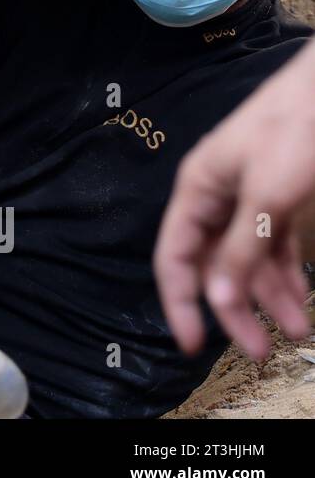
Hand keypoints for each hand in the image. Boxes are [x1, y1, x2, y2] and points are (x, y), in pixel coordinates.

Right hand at [155, 41, 314, 361]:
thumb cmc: (296, 128)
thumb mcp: (268, 194)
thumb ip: (241, 248)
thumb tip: (218, 299)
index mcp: (198, 190)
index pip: (175, 257)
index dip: (180, 301)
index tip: (192, 344)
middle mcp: (217, 197)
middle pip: (216, 265)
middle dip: (237, 309)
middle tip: (261, 349)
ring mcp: (249, 197)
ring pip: (250, 261)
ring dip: (271, 297)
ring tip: (299, 329)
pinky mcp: (279, 197)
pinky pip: (274, 246)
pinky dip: (287, 274)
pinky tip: (302, 297)